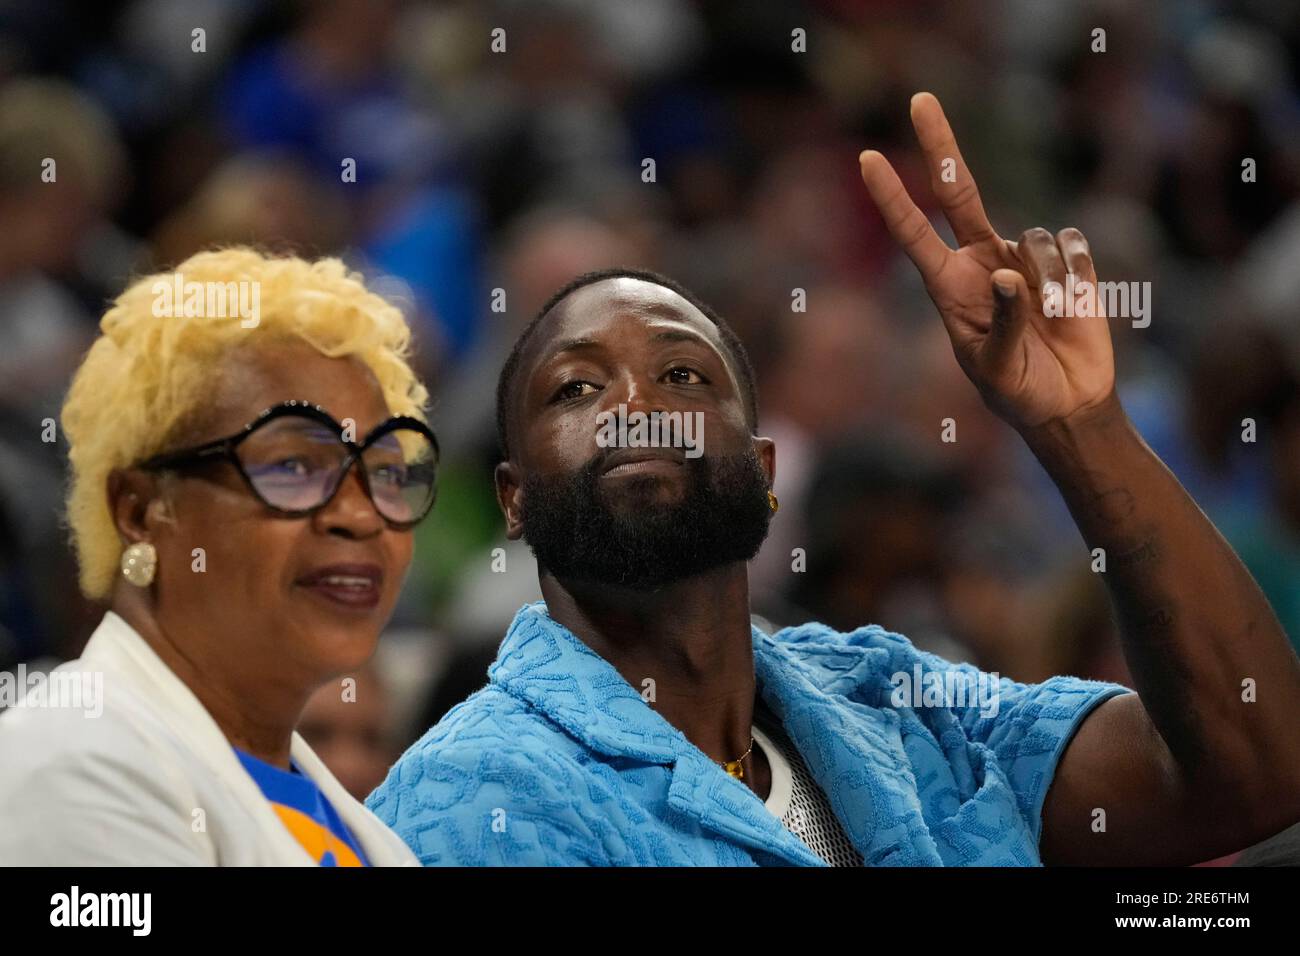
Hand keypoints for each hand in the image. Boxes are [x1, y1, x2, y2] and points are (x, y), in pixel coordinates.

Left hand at [859, 92, 1116, 430]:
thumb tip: (1007, 274)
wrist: (1067, 403)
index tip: (865, 159)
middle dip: (941, 146)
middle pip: (960, 192)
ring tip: (1050, 320)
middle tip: (920, 98)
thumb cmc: (1017, 391)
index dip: (892, 197)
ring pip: (1034, 238)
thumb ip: (1001, 322)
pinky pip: (1072, 245)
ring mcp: (1024, 257)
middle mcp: (982, 261)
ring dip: (1046, 281)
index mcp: (950, 286)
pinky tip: (1073, 306)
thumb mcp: (996, 368)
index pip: (914, 233)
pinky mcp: (1068, 260)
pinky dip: (1075, 277)